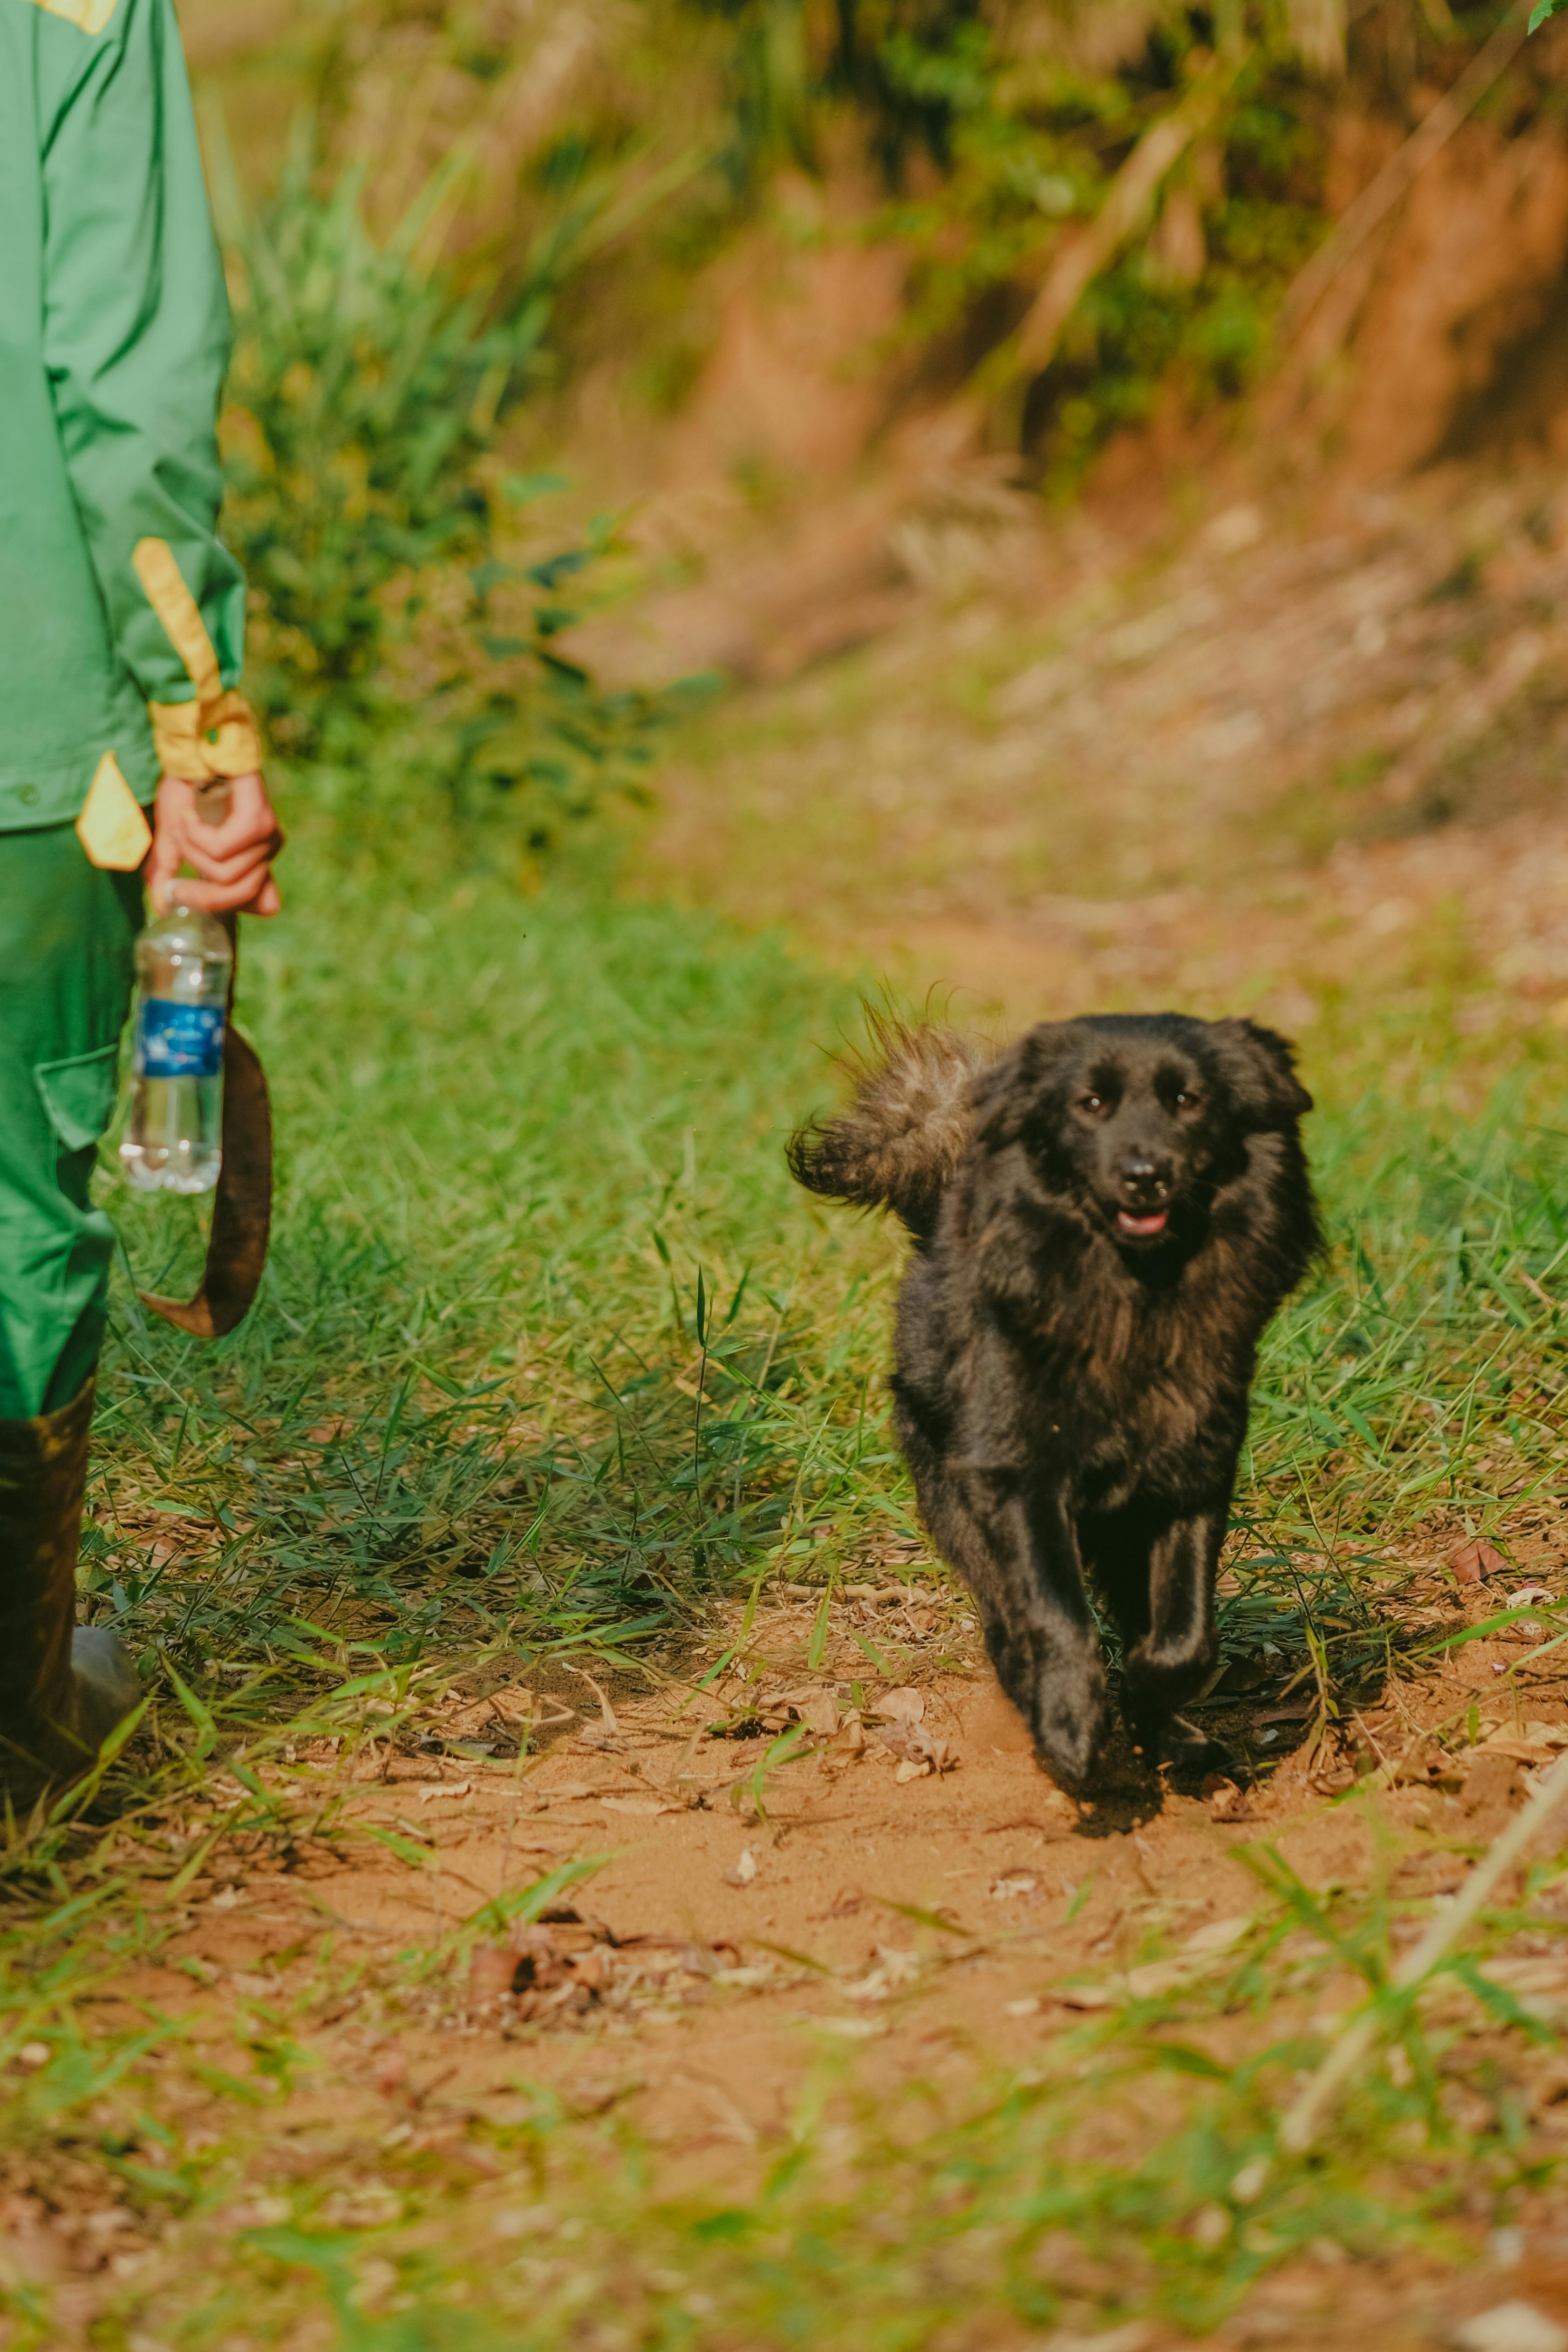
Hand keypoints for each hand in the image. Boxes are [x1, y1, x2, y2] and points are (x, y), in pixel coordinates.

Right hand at [146, 772, 283, 915]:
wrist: (192, 749)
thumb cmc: (187, 790)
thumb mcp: (175, 839)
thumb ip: (172, 872)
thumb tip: (161, 906)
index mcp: (257, 860)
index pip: (267, 906)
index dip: (228, 905)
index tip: (190, 892)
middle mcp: (270, 851)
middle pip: (239, 896)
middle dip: (196, 893)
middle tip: (172, 881)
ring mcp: (269, 835)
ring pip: (224, 874)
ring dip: (190, 852)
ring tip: (184, 825)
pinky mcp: (258, 818)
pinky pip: (220, 849)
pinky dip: (194, 835)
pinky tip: (189, 815)